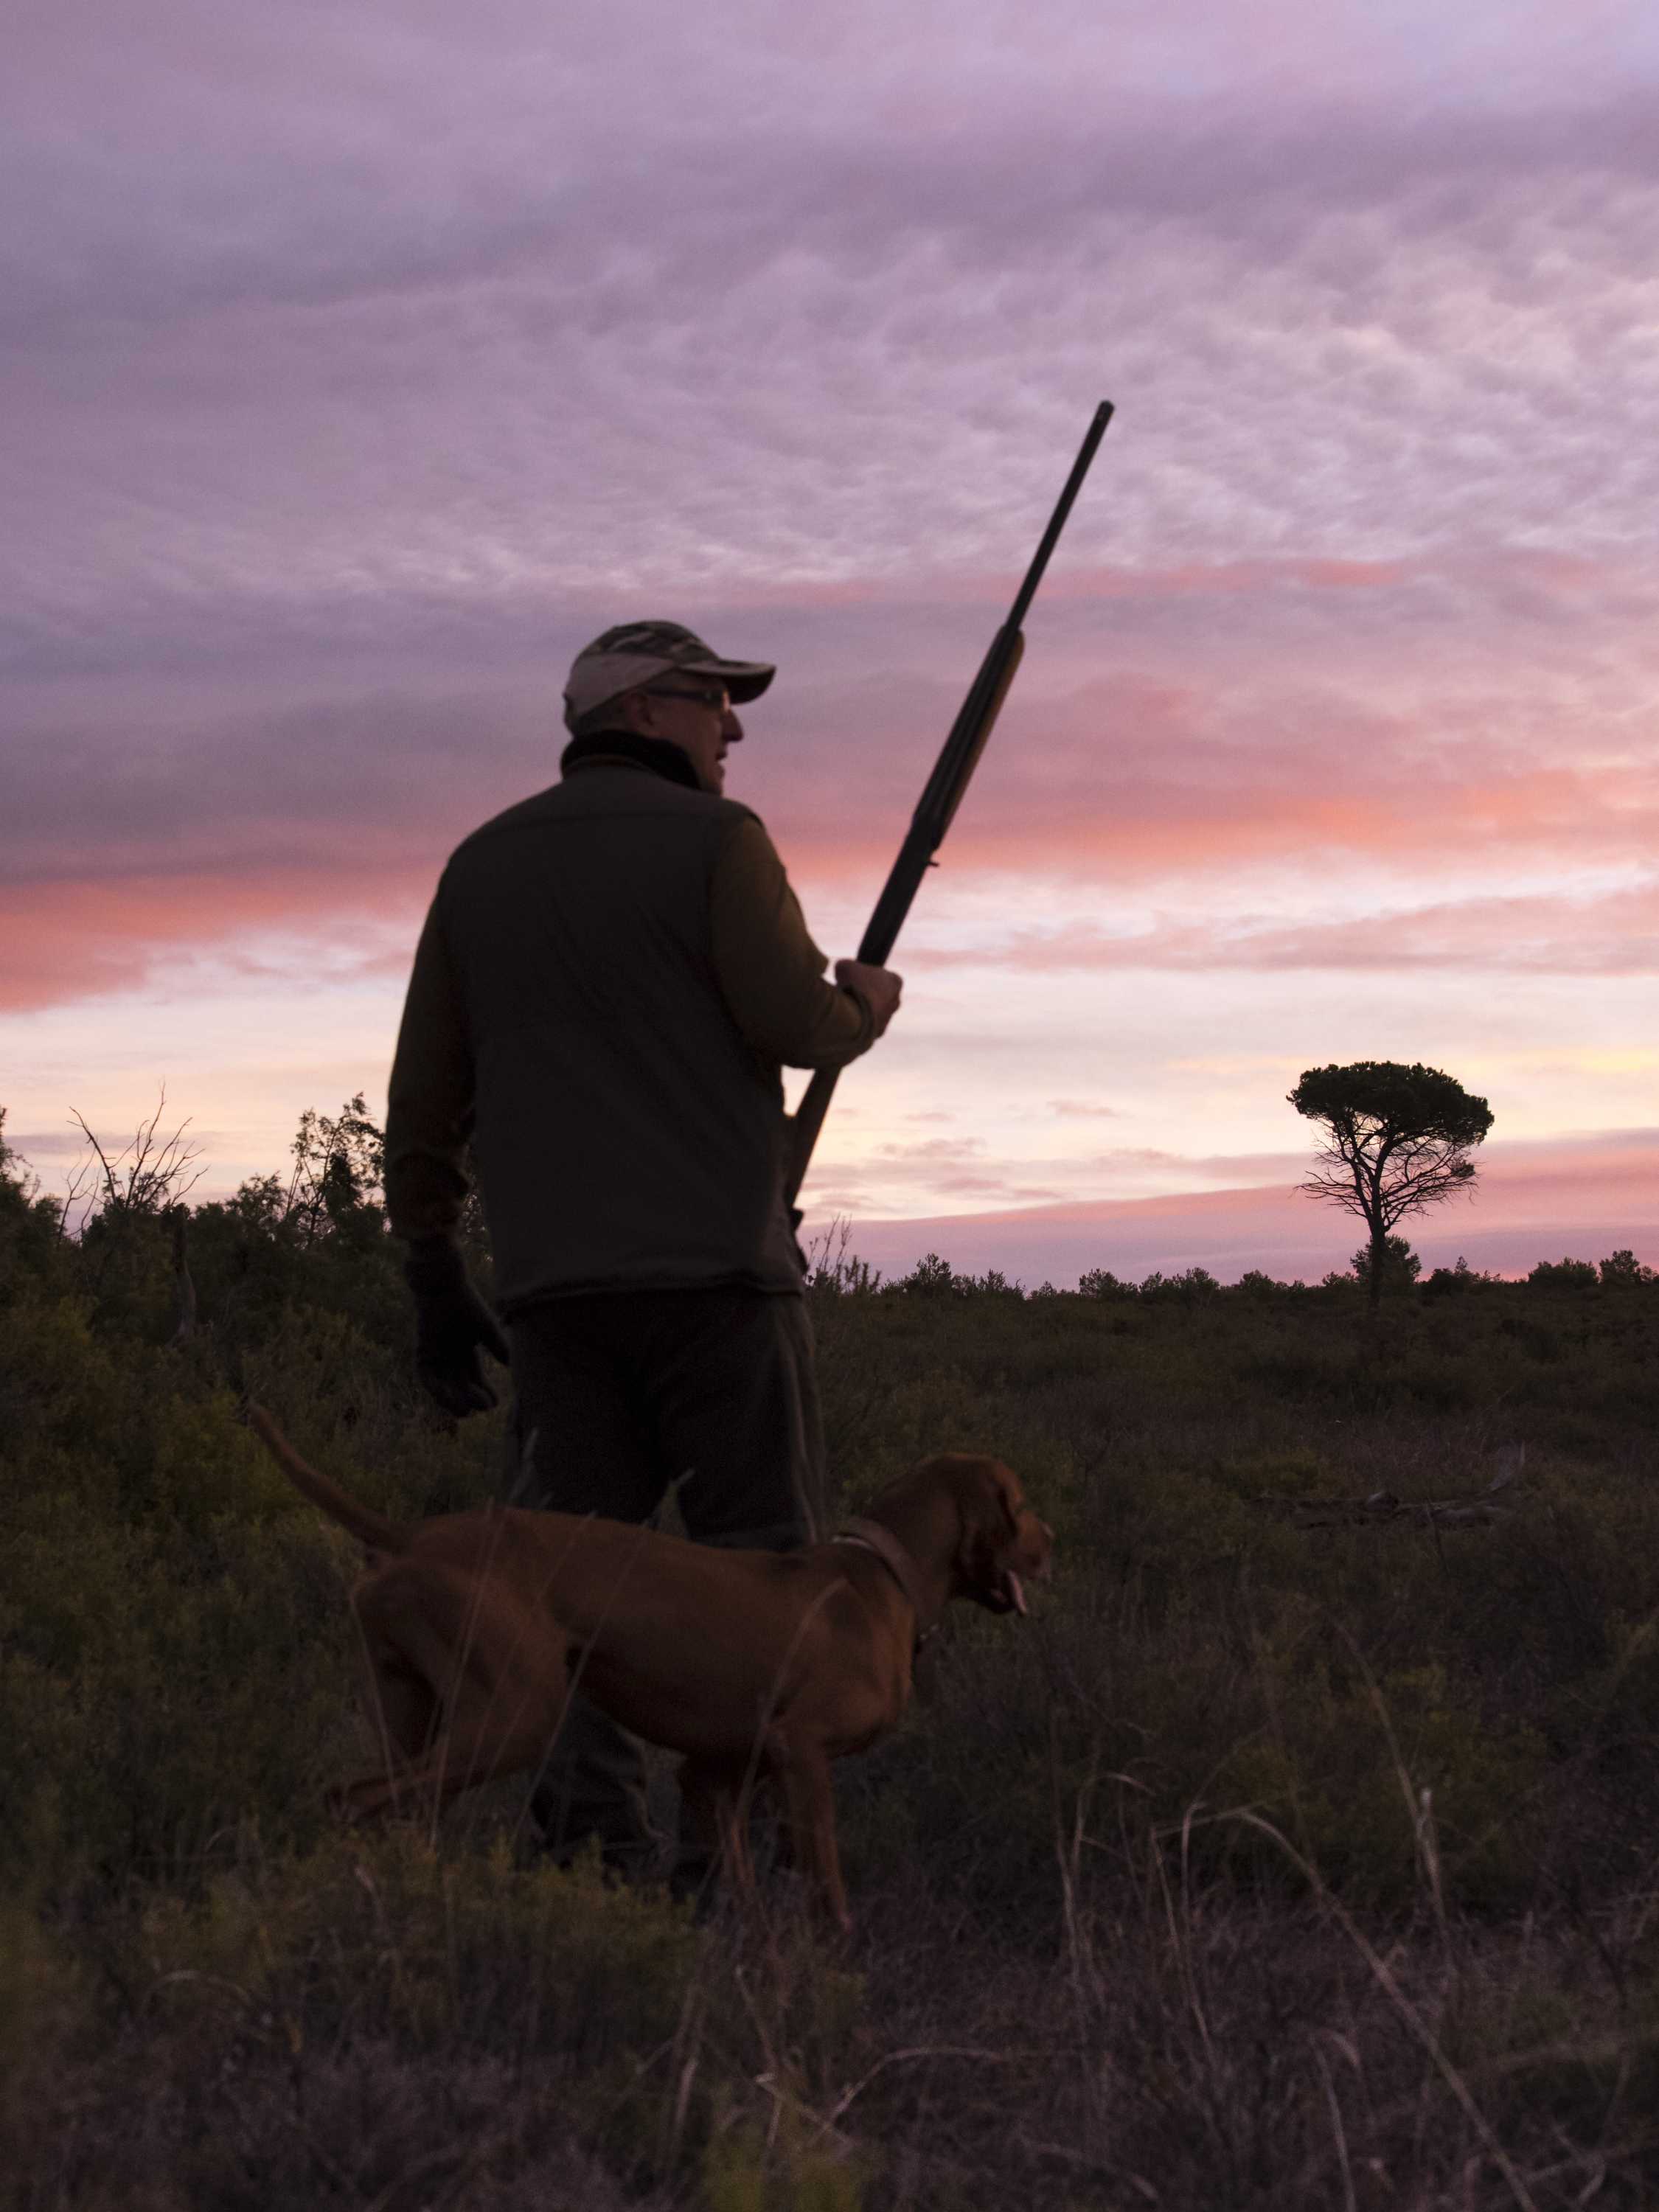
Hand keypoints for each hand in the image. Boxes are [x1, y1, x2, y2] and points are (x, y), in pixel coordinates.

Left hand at [403, 1236, 510, 1416]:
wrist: (444, 1287)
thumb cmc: (467, 1303)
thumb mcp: (487, 1330)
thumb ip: (499, 1348)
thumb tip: (515, 1366)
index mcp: (466, 1351)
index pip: (475, 1378)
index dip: (484, 1392)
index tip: (495, 1403)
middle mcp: (450, 1357)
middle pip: (461, 1385)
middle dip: (472, 1398)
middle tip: (484, 1408)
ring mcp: (435, 1356)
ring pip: (444, 1386)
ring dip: (453, 1400)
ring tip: (466, 1412)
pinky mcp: (423, 1353)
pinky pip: (427, 1378)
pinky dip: (436, 1390)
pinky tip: (448, 1399)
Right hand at [835, 958, 902, 1037]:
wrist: (852, 1015)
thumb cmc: (852, 985)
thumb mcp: (845, 966)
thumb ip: (846, 966)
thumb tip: (841, 969)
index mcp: (895, 982)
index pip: (886, 976)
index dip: (869, 975)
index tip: (856, 976)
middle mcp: (895, 1001)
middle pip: (880, 995)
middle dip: (866, 993)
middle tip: (849, 991)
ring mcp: (888, 1019)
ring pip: (874, 1012)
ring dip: (861, 1009)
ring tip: (845, 1006)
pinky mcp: (878, 1033)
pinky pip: (866, 1026)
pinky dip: (857, 1024)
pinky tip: (845, 1019)